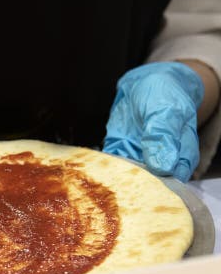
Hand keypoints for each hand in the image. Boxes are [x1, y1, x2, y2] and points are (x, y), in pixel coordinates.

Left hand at [103, 61, 202, 181]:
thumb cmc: (164, 95)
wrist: (146, 82)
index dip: (160, 188)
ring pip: (128, 176)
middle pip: (149, 184)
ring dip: (116, 180)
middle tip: (120, 191)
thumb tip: (163, 167)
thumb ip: (162, 137)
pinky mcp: (120, 151)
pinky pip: (111, 164)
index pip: (174, 180)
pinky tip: (93, 171)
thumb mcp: (165, 111)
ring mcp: (139, 157)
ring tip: (104, 185)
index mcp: (181, 154)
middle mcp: (161, 161)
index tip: (145, 188)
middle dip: (134, 188)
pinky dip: (103, 168)